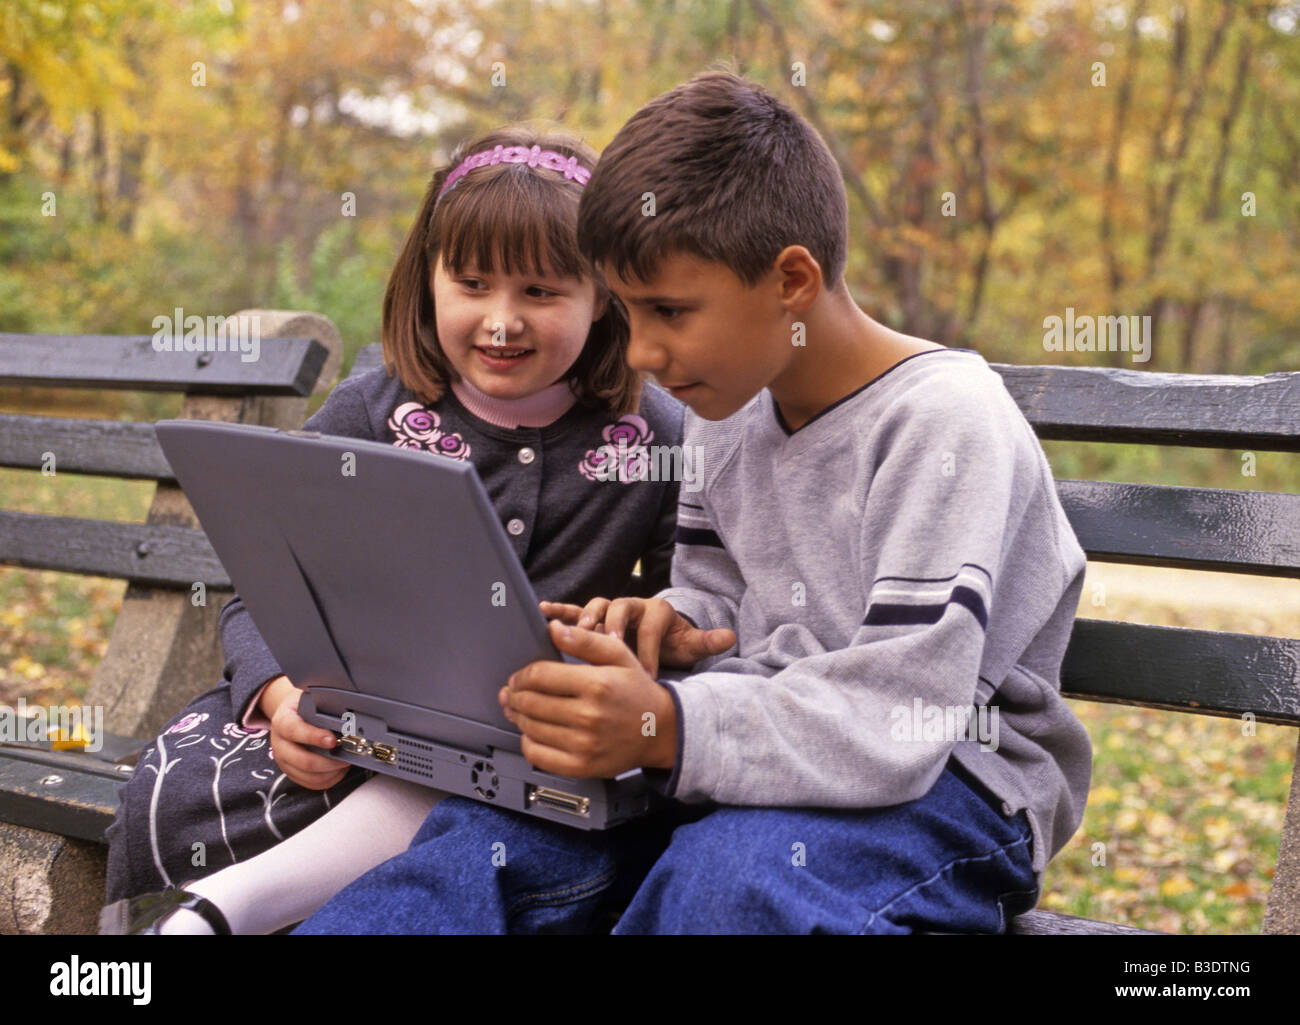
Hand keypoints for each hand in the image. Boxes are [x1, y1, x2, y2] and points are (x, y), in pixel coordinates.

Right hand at [260, 676, 348, 789]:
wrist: (289, 714)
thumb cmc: (302, 705)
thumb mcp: (308, 698)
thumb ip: (322, 704)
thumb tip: (347, 707)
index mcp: (282, 721)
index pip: (294, 730)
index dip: (314, 737)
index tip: (332, 740)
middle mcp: (279, 743)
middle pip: (302, 760)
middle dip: (328, 761)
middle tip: (346, 756)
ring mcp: (284, 760)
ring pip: (308, 775)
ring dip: (331, 772)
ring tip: (346, 762)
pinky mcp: (291, 772)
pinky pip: (310, 783)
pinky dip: (328, 779)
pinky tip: (339, 769)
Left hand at [499, 619, 676, 777]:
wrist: (660, 730)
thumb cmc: (637, 691)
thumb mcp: (618, 655)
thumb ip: (584, 640)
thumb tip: (553, 628)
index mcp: (596, 684)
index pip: (539, 676)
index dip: (521, 674)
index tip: (519, 676)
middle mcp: (589, 716)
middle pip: (530, 702)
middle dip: (514, 695)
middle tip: (511, 692)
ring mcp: (584, 744)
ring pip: (530, 728)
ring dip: (517, 716)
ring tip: (518, 708)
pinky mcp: (581, 766)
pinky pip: (537, 755)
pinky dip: (527, 742)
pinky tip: (531, 732)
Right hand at [538, 597, 734, 678]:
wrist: (654, 633)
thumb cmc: (671, 642)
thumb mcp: (690, 644)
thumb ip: (706, 641)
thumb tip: (730, 636)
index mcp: (657, 611)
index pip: (652, 627)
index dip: (649, 649)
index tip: (647, 674)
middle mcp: (632, 605)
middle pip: (621, 609)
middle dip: (614, 627)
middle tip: (609, 645)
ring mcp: (610, 609)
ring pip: (596, 607)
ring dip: (586, 619)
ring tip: (576, 634)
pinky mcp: (591, 616)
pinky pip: (573, 610)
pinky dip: (560, 610)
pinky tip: (544, 613)